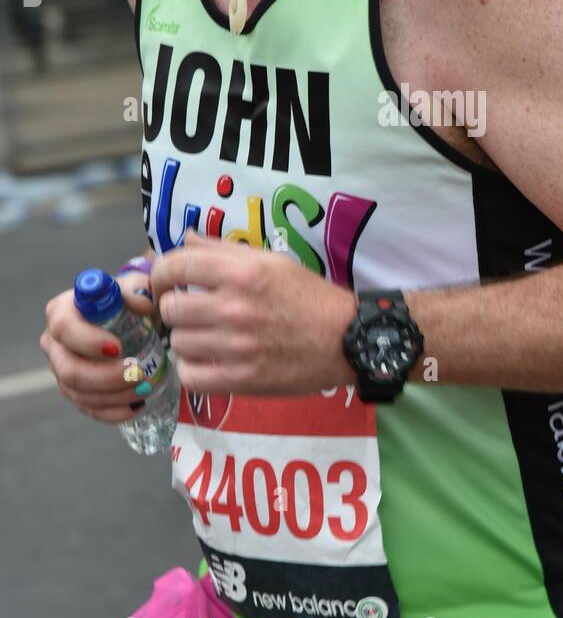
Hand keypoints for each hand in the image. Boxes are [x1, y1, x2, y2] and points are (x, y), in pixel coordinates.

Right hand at [40, 272, 156, 424]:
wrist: (129, 319)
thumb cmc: (127, 300)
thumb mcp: (135, 287)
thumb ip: (139, 290)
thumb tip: (143, 303)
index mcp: (63, 311)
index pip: (64, 328)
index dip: (88, 341)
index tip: (118, 347)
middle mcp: (55, 342)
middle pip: (68, 369)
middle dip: (105, 377)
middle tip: (139, 374)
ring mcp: (62, 369)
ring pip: (78, 393)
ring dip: (114, 396)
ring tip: (145, 388)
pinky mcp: (74, 390)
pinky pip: (87, 408)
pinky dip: (111, 412)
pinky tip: (134, 406)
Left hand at [150, 232, 356, 396]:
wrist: (346, 338)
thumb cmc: (309, 297)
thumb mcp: (271, 261)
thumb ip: (223, 250)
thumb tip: (187, 239)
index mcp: (242, 272)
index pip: (177, 265)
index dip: (160, 274)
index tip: (164, 283)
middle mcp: (236, 307)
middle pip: (171, 308)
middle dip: (174, 308)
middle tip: (188, 312)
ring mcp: (237, 346)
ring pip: (178, 343)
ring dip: (186, 339)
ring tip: (204, 337)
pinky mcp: (242, 378)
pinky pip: (190, 375)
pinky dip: (191, 369)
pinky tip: (205, 362)